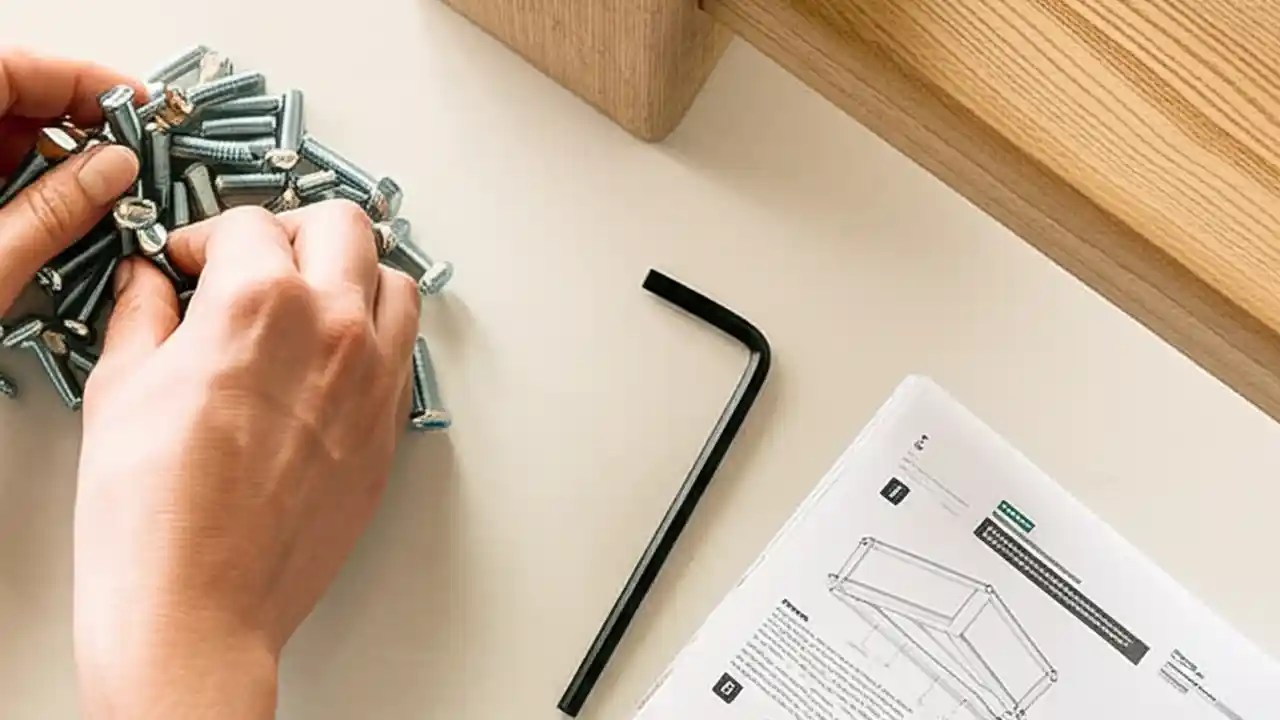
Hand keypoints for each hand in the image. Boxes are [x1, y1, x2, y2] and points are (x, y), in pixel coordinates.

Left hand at [0, 50, 140, 311]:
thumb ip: (53, 213)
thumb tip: (114, 171)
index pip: (8, 67)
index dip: (78, 79)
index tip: (136, 103)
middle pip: (6, 100)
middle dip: (73, 129)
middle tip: (129, 160)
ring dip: (49, 166)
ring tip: (96, 199)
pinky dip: (17, 189)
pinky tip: (49, 218)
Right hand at [73, 204, 420, 718]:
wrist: (200, 603)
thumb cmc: (154, 512)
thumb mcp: (123, 389)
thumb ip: (143, 316)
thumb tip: (147, 284)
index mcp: (261, 300)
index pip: (248, 222)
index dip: (206, 235)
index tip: (189, 261)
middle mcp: (334, 327)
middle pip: (344, 226)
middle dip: (294, 229)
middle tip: (257, 258)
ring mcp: (374, 378)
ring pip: (394, 284)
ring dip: (354, 275)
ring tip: (310, 299)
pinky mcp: (391, 428)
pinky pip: (404, 354)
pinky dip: (376, 338)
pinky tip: (332, 360)